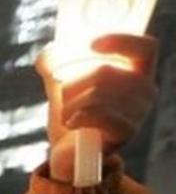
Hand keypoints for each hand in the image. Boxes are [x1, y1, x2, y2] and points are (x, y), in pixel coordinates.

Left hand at [37, 34, 157, 182]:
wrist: (67, 153)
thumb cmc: (72, 114)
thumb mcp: (61, 85)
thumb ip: (55, 64)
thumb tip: (48, 52)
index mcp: (137, 73)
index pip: (145, 48)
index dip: (121, 41)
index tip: (91, 45)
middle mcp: (145, 91)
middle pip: (106, 71)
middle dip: (73, 83)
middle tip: (65, 99)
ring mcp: (139, 113)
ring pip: (98, 92)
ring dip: (70, 103)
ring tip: (67, 115)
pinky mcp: (126, 133)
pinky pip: (99, 114)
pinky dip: (76, 116)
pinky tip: (71, 123)